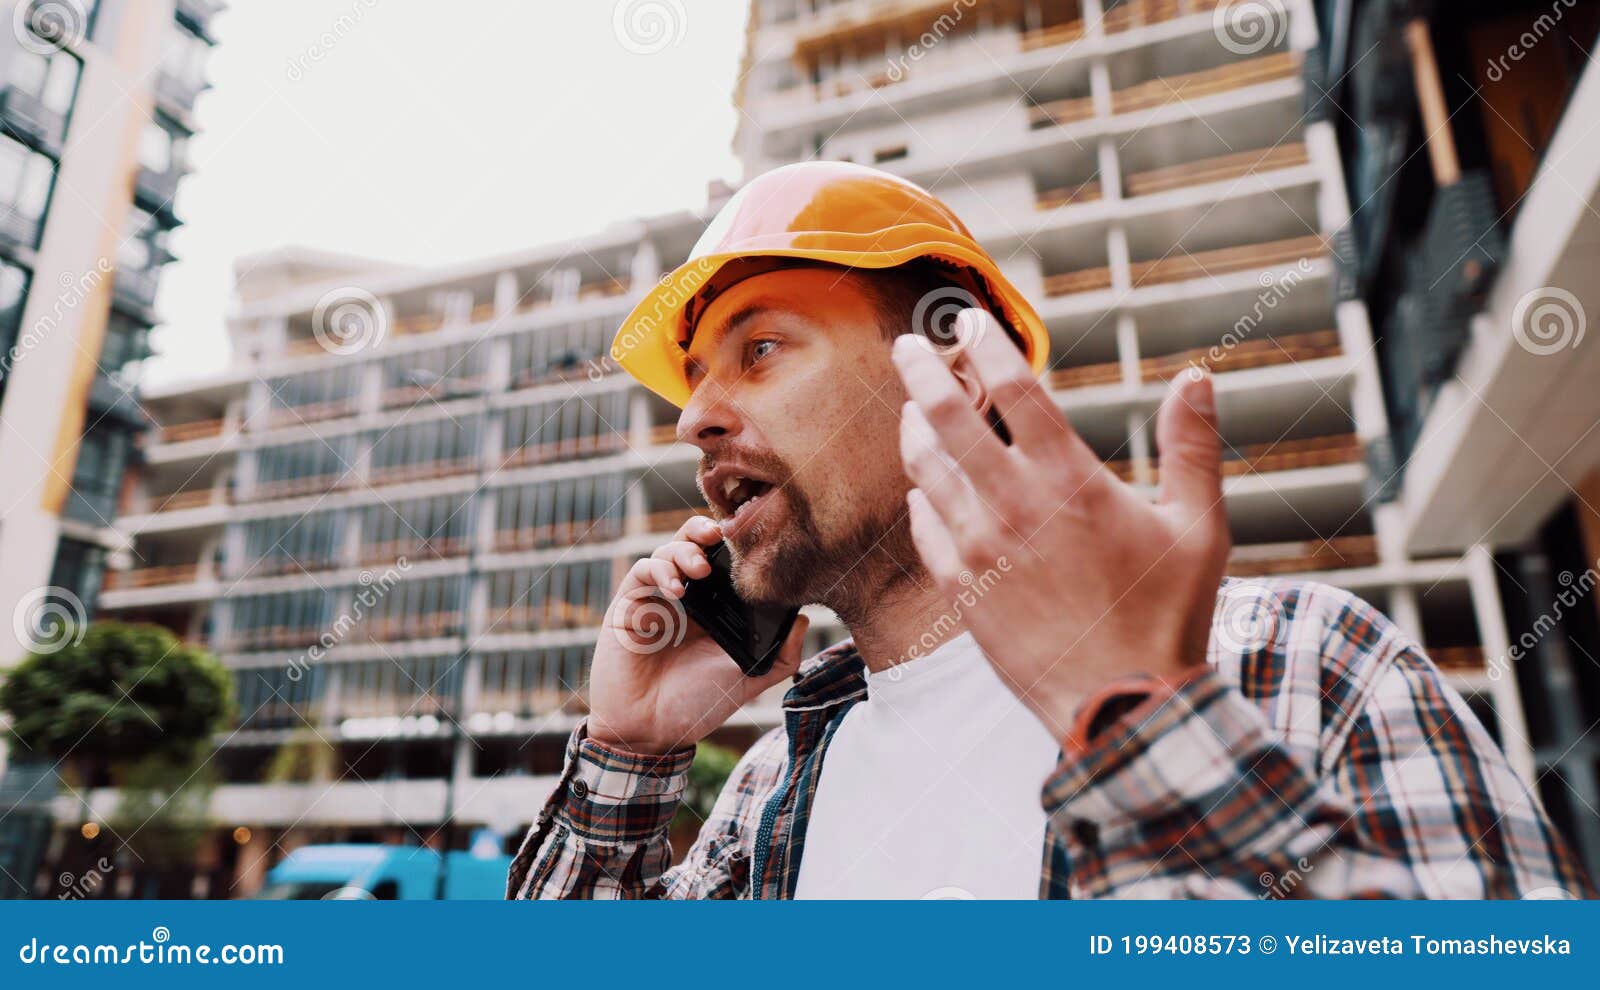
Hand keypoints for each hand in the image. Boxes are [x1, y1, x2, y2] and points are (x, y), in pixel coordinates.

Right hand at [587, 515, 809, 754]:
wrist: (649, 730)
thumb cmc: (696, 704)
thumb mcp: (746, 680)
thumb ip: (779, 656)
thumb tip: (804, 620)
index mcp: (717, 608)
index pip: (727, 561)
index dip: (737, 545)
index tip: (754, 539)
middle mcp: (689, 597)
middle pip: (697, 543)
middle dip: (708, 530)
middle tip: (722, 536)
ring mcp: (658, 597)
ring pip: (670, 549)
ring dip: (686, 549)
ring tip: (701, 567)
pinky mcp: (630, 603)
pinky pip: (643, 571)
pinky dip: (660, 570)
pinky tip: (676, 589)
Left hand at [890, 314, 1229, 738]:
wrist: (1121, 704)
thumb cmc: (1167, 616)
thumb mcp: (1199, 527)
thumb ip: (1193, 446)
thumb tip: (1197, 377)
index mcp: (1069, 481)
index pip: (1016, 389)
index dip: (987, 346)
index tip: (970, 321)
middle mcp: (1013, 506)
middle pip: (948, 418)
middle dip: (922, 373)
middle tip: (907, 345)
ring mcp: (978, 548)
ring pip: (926, 470)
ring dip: (914, 431)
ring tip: (911, 410)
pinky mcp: (961, 589)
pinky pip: (925, 529)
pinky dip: (921, 497)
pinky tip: (923, 487)